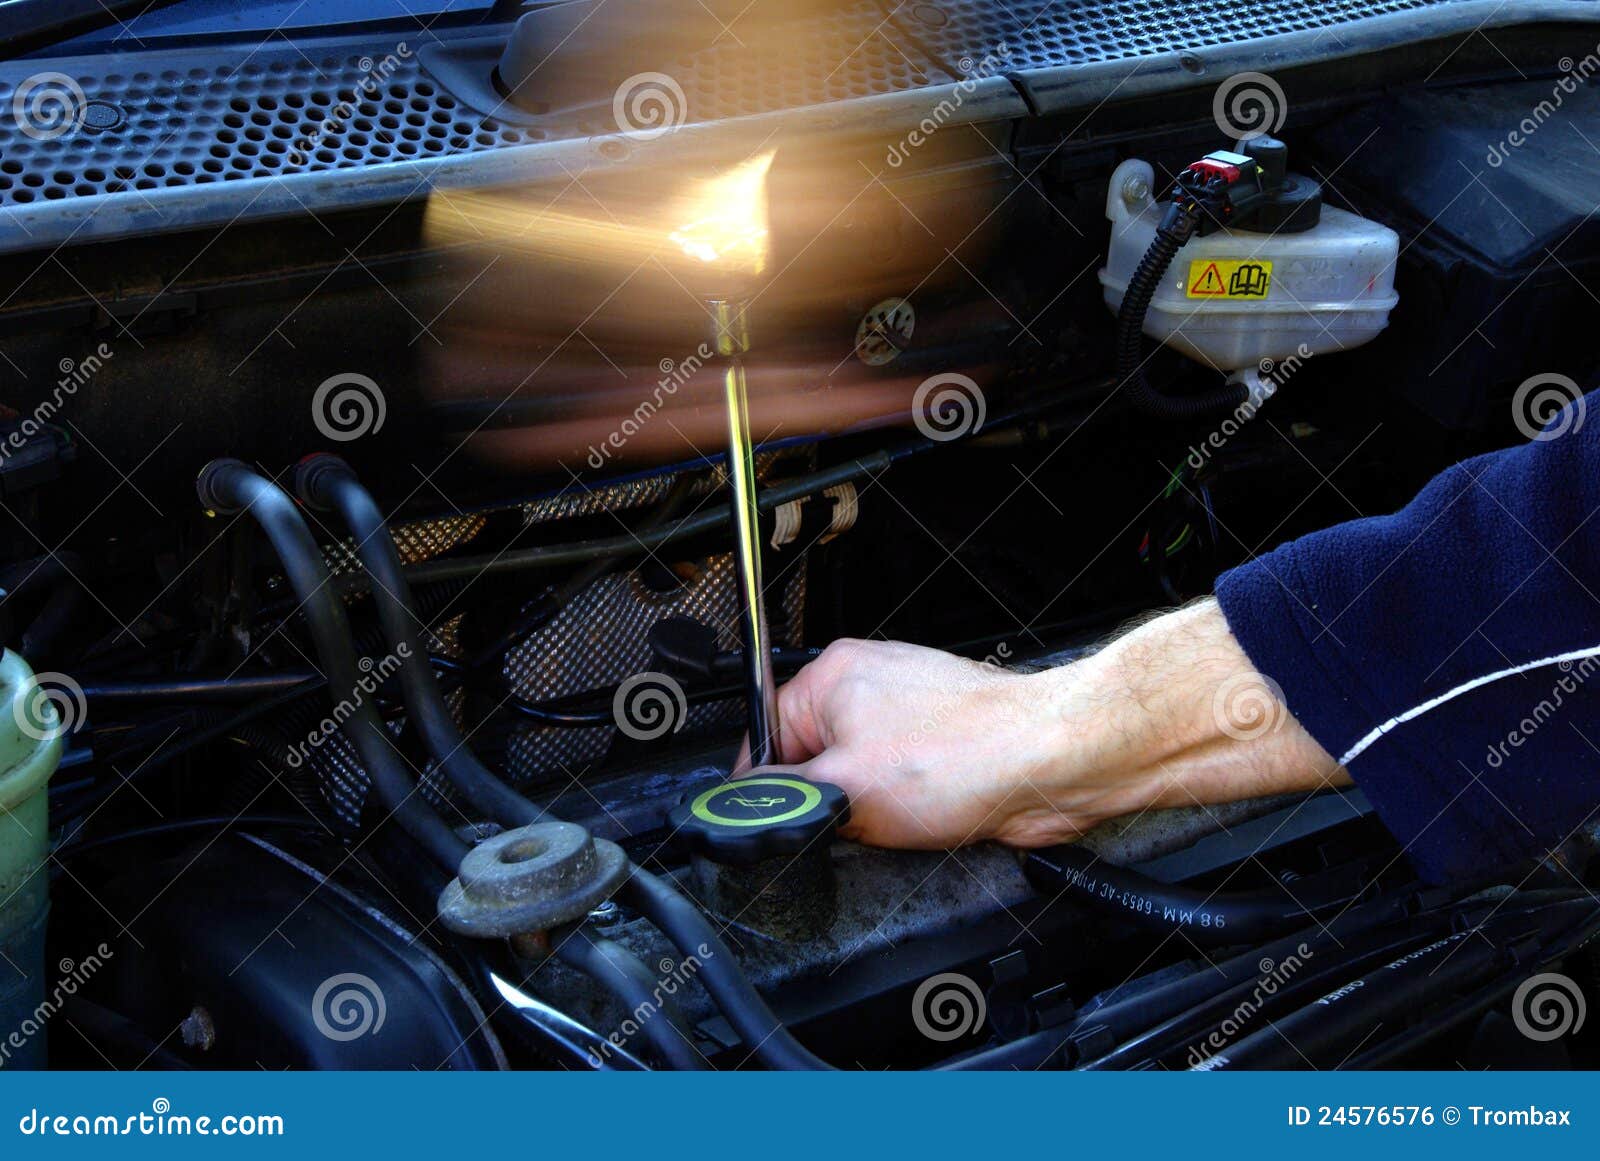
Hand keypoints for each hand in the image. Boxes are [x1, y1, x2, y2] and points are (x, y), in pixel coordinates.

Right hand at [745, 600, 1348, 849]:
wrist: (1055, 761)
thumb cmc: (970, 755)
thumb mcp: (845, 792)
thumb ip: (786, 799)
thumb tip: (751, 807)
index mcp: (831, 676)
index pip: (763, 737)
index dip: (768, 790)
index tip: (784, 820)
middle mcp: (868, 683)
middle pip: (813, 758)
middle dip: (830, 798)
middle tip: (857, 816)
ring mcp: (909, 708)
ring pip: (861, 775)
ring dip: (874, 806)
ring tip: (905, 812)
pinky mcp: (943, 738)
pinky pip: (902, 782)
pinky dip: (910, 805)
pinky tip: (932, 811)